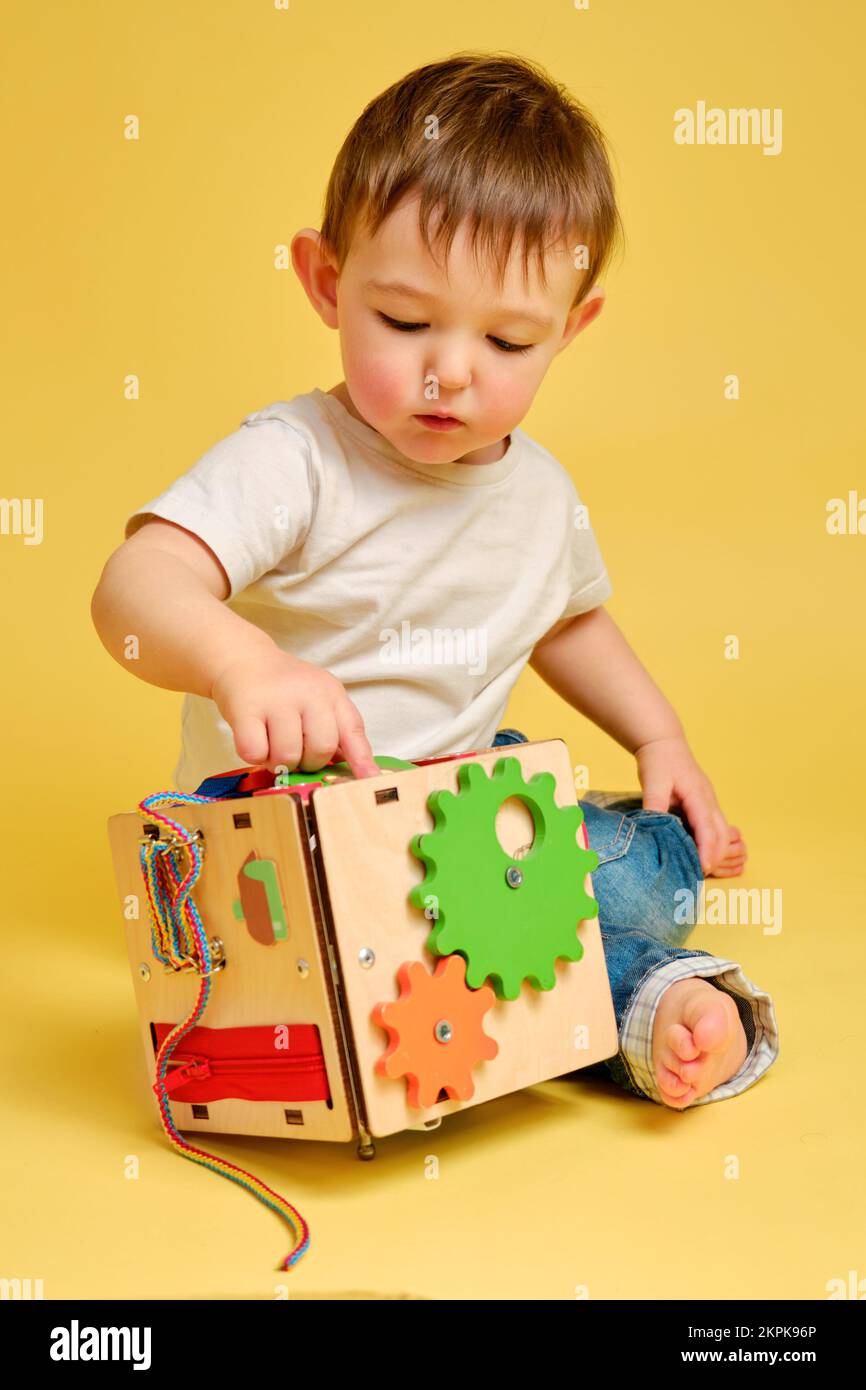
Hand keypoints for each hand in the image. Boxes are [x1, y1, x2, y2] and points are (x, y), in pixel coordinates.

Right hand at [210, 646, 380, 779]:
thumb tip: (350, 768)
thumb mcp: (318, 700)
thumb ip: (335, 730)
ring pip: (288, 755)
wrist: (244, 659)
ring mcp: (277, 699)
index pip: (353, 730)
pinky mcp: (246, 708)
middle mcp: (309, 693)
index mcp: (331, 693)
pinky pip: (255, 752)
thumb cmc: (284, 689)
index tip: (368, 779)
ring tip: (272, 745)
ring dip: (279, 762)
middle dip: (308, 761)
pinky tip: (255, 740)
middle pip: (322, 748)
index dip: (361, 759)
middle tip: (295, 750)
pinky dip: (255, 756)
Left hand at [635, 735, 745, 875]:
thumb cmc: (658, 761)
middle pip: (720, 833)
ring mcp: (709, 802)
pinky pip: (714, 828)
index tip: (704, 867)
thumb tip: (653, 829)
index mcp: (698, 794)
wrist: (663, 743)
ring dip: (717, 851)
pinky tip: (702, 855)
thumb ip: (654, 804)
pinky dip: (712, 843)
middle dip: (716, 855)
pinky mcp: (704, 805)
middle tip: (701, 875)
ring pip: (721, 831)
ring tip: (704, 870)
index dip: (707, 849)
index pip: (707, 826)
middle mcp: (708, 800)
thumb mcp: (653, 781)